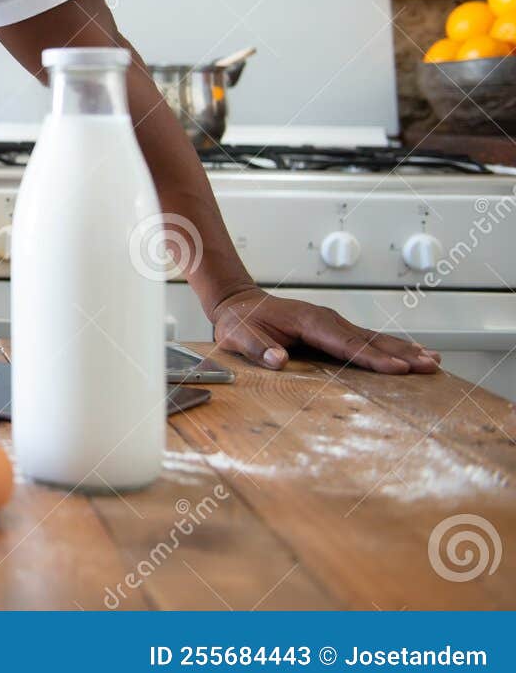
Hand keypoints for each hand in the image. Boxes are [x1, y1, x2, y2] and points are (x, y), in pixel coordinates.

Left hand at [209, 287, 440, 374]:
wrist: (239, 303)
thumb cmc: (240, 321)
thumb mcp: (239, 335)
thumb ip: (258, 348)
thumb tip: (278, 360)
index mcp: (307, 321)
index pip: (346, 343)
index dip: (372, 358)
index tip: (397, 369)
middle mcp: (326, 318)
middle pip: (369, 339)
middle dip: (401, 354)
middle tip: (431, 366)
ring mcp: (332, 321)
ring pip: (374, 337)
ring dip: (403, 349)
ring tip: (433, 360)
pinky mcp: (334, 327)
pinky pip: (367, 337)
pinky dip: (391, 346)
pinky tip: (410, 352)